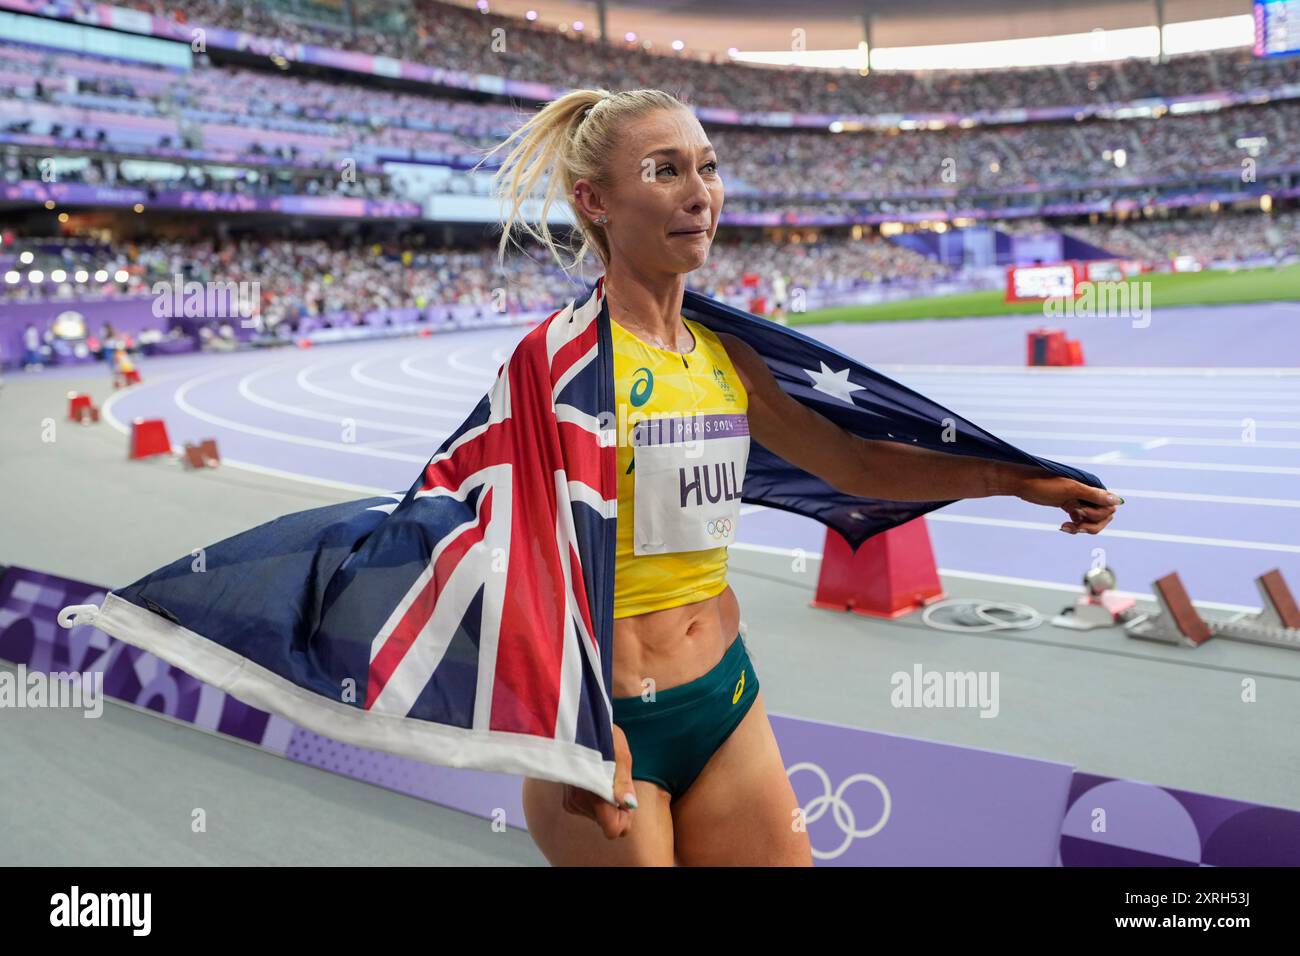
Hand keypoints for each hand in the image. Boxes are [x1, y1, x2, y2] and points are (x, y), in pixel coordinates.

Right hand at [560, 722, 637, 838]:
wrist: (574, 723)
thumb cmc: (600, 733)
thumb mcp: (619, 752)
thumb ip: (623, 781)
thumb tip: (630, 805)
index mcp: (593, 793)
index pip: (613, 830)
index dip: (625, 819)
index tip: (626, 799)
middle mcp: (579, 802)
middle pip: (608, 822)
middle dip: (616, 806)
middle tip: (615, 779)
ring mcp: (571, 801)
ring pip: (599, 815)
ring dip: (606, 799)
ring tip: (603, 772)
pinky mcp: (567, 800)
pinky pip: (590, 809)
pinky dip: (596, 797)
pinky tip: (594, 775)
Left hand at [1013, 473, 1122, 534]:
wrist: (1021, 483)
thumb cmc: (1043, 483)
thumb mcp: (1069, 489)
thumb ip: (1094, 495)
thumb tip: (1119, 501)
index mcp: (1092, 486)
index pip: (1109, 508)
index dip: (1097, 515)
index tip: (1079, 511)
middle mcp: (1088, 493)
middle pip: (1103, 517)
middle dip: (1091, 525)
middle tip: (1075, 526)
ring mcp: (1079, 500)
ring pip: (1091, 521)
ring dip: (1082, 528)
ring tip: (1066, 527)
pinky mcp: (1069, 506)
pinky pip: (1080, 521)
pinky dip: (1074, 527)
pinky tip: (1062, 527)